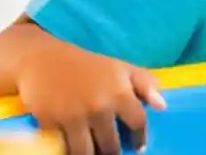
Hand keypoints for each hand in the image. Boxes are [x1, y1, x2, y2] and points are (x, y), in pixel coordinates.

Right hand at [16, 37, 165, 154]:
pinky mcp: (49, 124)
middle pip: (111, 146)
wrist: (43, 60)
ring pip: (86, 153)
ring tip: (94, 153)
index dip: (140, 138)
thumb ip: (146, 84)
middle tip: (112, 153)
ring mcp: (73, 117)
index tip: (139, 147)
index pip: (138, 123)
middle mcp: (98, 107)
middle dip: (113, 153)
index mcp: (119, 93)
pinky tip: (72, 149)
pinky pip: (62, 149)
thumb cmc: (87, 65)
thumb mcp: (121, 68)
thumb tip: (162, 106)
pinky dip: (68, 151)